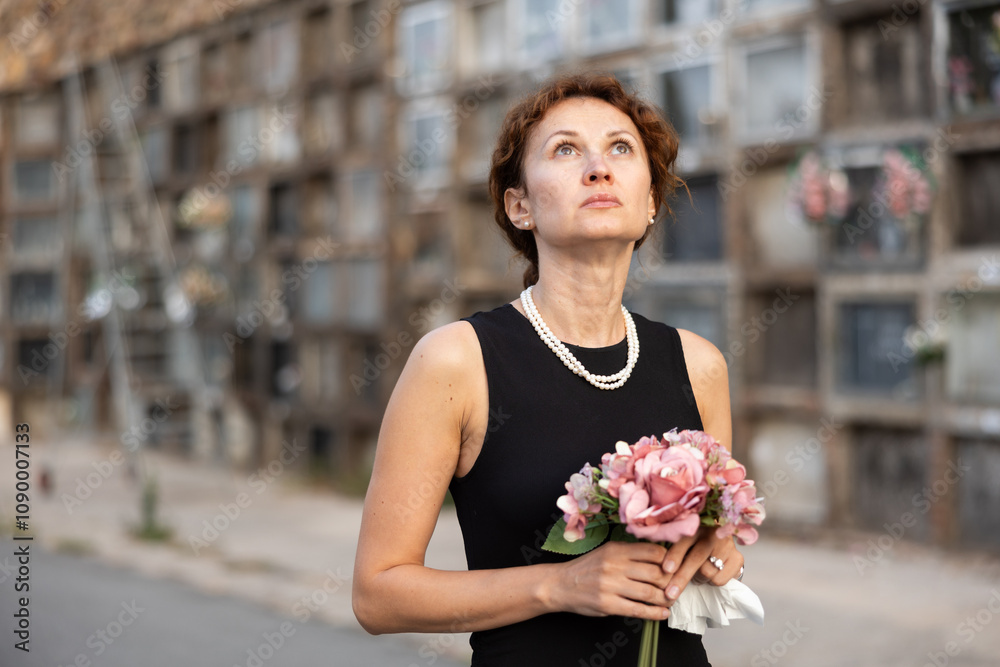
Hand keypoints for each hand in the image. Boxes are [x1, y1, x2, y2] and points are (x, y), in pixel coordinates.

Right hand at [550, 541, 676, 621]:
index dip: (669, 561)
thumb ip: (630, 553)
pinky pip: (638, 610)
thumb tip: (660, 556)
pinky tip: (662, 614)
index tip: (674, 567)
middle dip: (670, 582)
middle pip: (656, 572)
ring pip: (650, 592)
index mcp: (617, 549)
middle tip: (676, 587)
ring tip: (670, 601)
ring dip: (665, 599)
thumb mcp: (607, 551)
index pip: (654, 552)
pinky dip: (654, 613)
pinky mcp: (608, 604)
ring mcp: (611, 585)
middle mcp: (615, 565)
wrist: (561, 584)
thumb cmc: (587, 568)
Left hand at [658, 526, 743, 602]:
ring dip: (697, 578)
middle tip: (670, 593)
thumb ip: (674, 549)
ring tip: (696, 573)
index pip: (684, 541)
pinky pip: (720, 579)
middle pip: (696, 559)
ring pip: (707, 572)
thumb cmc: (696, 541)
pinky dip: (711, 581)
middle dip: (681, 578)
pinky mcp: (738, 558)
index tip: (666, 569)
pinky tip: (710, 573)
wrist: (722, 538)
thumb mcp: (684, 539)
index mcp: (695, 526)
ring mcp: (727, 545)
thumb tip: (662, 569)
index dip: (675, 555)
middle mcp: (713, 533)